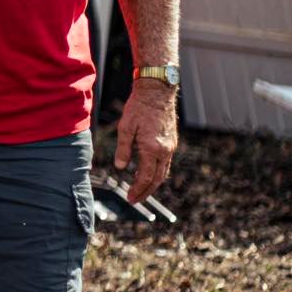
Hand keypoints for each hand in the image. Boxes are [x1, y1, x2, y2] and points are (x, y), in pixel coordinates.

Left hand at [114, 77, 179, 202]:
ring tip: (141, 190)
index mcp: (153, 149)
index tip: (130, 198)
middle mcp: (165, 150)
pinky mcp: (172, 142)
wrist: (157, 92)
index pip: (145, 177)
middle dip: (146, 191)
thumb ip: (123, 149)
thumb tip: (120, 167)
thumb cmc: (139, 108)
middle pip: (157, 179)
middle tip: (135, 199)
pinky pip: (165, 163)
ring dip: (152, 184)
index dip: (138, 189)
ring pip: (163, 172)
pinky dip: (157, 172)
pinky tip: (147, 173)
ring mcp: (171, 146)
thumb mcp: (125, 128)